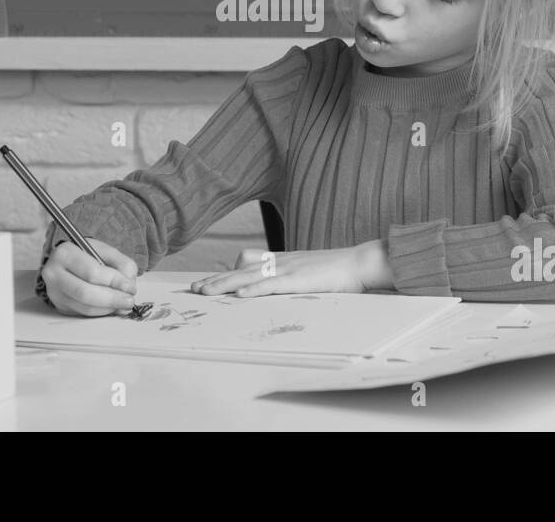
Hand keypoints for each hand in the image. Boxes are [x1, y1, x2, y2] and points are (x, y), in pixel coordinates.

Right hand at [40, 238, 138, 316]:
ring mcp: (54, 292)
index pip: (92, 272)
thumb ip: (121, 263)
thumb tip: (128, 286)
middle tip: (129, 300)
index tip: (130, 287)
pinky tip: (111, 306)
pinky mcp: (59, 305)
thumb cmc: (87, 254)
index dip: (114, 281)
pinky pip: (83, 313)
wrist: (65, 262)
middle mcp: (53, 273)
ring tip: (123, 304)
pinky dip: (101, 312)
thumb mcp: (104, 250)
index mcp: (65, 253)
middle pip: (86, 293)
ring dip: (109, 308)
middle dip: (113, 299)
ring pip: (85, 307)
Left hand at [189, 240, 393, 297]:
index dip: (227, 271)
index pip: (247, 261)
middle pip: (240, 269)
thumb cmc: (337, 270)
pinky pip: (270, 284)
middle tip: (194, 288)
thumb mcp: (308, 272)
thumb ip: (292, 278)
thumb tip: (280, 288)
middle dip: (216, 280)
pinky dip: (253, 289)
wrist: (359, 262)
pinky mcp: (298, 280)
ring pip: (248, 276)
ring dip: (224, 284)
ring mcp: (288, 270)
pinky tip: (239, 295)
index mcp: (282, 260)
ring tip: (205, 292)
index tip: (208, 280)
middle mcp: (280, 262)